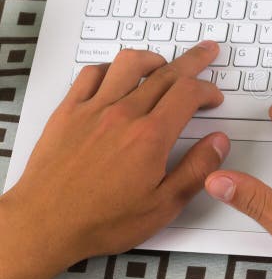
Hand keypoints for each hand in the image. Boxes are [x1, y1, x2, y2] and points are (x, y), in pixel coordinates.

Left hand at [0, 42, 228, 278]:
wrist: (45, 225)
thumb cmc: (101, 220)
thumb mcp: (163, 206)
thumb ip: (196, 170)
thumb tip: (218, 143)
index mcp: (150, 137)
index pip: (188, 92)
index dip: (207, 89)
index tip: (212, 97)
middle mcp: (123, 115)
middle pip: (166, 72)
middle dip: (192, 61)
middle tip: (205, 52)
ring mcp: (93, 109)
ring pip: (128, 64)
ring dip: (152, 58)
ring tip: (162, 63)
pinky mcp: (68, 112)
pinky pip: (91, 74)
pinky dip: (109, 68)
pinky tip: (116, 77)